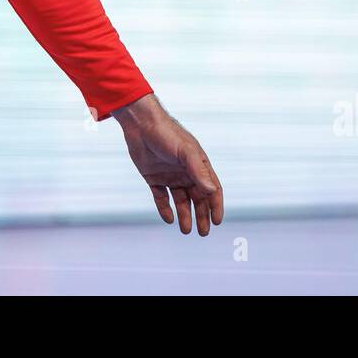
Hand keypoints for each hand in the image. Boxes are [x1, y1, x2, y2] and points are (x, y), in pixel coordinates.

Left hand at [113, 94, 222, 235]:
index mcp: (198, 164)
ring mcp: (170, 175)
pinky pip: (161, 197)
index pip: (211, 188)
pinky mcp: (153, 177)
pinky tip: (169, 219)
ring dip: (185, 215)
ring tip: (186, 231)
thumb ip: (198, 171)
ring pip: (180, 200)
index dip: (215, 205)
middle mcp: (185, 171)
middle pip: (197, 198)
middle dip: (201, 215)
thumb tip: (211, 191)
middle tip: (203, 232)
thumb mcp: (185, 151)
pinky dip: (165, 209)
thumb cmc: (167, 133)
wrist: (140, 124)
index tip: (217, 221)